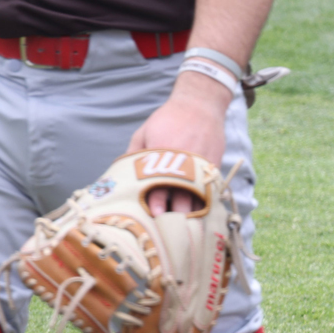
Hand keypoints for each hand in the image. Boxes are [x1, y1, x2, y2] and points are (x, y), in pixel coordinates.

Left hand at [128, 72, 229, 213]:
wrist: (199, 105)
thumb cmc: (167, 118)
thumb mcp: (144, 131)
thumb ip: (133, 153)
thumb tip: (120, 173)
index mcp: (163, 154)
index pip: (159, 184)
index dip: (157, 202)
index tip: (152, 214)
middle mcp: (184, 162)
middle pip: (180, 196)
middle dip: (174, 213)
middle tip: (166, 227)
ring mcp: (201, 166)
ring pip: (197, 198)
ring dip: (189, 212)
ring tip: (182, 227)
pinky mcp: (212, 168)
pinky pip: (208, 192)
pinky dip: (202, 204)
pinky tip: (195, 215)